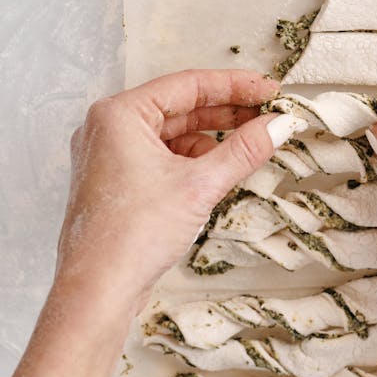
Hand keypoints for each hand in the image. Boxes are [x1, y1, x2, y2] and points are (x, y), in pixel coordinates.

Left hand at [0, 69, 303, 376]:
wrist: (98, 291)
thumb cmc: (130, 236)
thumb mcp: (200, 185)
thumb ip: (244, 150)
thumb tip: (279, 125)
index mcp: (119, 115)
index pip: (188, 85)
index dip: (235, 86)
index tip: (269, 90)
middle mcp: (108, 129)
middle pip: (180, 107)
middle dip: (226, 112)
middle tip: (268, 115)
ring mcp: (110, 156)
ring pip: (172, 134)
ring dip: (212, 137)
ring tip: (251, 143)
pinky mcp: (117, 182)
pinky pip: (162, 156)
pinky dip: (193, 159)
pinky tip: (220, 168)